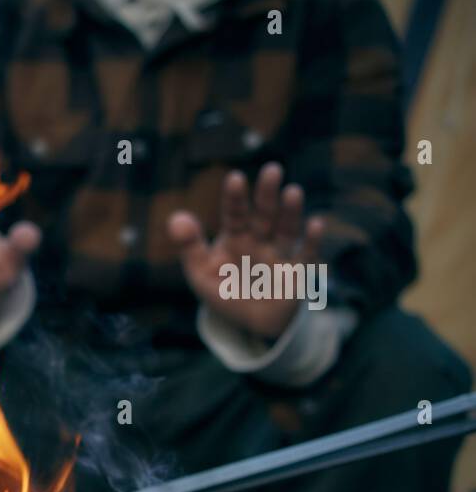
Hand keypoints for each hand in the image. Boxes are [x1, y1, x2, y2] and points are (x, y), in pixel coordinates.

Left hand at [167, 162, 325, 339]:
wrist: (249, 322)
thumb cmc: (224, 291)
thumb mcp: (200, 272)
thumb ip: (189, 246)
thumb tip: (174, 218)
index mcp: (234, 237)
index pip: (233, 214)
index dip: (234, 198)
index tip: (235, 178)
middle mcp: (259, 240)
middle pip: (263, 215)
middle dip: (267, 195)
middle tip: (272, 169)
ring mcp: (278, 255)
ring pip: (285, 230)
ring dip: (289, 212)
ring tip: (293, 192)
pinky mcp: (295, 274)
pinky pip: (305, 255)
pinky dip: (311, 241)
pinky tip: (315, 223)